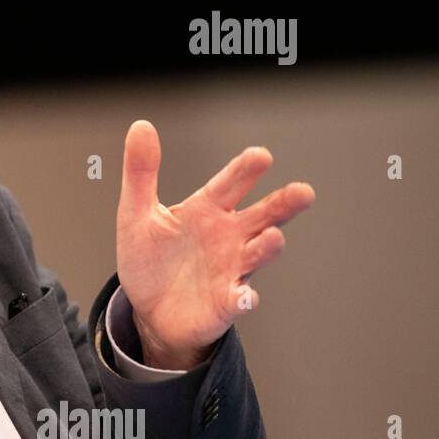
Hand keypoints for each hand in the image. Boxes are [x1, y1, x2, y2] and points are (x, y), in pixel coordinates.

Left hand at [116, 120, 315, 368]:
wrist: (148, 311)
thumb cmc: (149, 260)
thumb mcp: (136, 214)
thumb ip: (141, 172)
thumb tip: (140, 127)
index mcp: (207, 210)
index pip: (230, 184)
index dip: (245, 171)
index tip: (260, 156)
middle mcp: (228, 237)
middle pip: (263, 215)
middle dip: (283, 204)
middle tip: (302, 192)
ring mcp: (231, 269)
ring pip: (258, 254)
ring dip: (267, 246)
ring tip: (273, 237)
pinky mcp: (225, 302)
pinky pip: (239, 299)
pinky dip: (244, 298)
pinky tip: (245, 297)